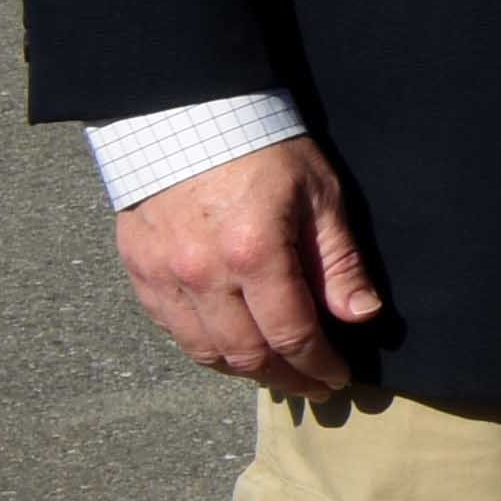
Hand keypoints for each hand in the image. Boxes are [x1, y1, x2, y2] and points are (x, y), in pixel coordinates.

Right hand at [119, 136, 385, 395]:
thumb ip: (339, 261)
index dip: (318, 365)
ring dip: (242, 371)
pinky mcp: (138, 270)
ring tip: (275, 373)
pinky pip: (171, 328)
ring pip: (203, 351)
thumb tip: (362, 315)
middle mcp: (202, 275)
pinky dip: (203, 347)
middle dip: (285, 378)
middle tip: (312, 386)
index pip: (291, 335)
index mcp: (253, 255)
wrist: (185, 114)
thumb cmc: (263, 149)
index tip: (337, 377)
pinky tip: (229, 347)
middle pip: (245, 354)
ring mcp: (163, 276)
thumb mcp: (319, 195)